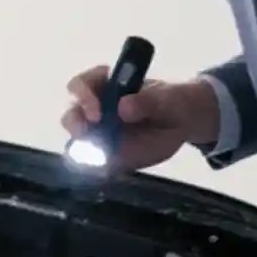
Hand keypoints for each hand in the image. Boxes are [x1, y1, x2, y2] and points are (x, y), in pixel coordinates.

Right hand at [61, 65, 218, 171]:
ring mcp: (99, 132)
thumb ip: (147, 101)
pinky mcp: (107, 154)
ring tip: (102, 156)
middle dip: (76, 125)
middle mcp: (95, 108)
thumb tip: (123, 107)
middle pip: (72, 113)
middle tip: (90, 135)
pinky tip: (107, 170)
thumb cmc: (172, 101)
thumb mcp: (167, 97)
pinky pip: (94, 162)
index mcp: (105, 85)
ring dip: (84, 148)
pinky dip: (96, 167)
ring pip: (78, 140)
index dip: (82, 96)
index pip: (80, 85)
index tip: (96, 112)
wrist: (184, 120)